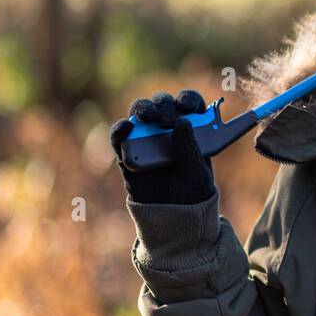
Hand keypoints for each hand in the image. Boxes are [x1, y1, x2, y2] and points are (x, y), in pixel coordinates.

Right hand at [109, 89, 216, 204]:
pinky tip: (126, 127)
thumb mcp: (197, 170)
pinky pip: (119, 137)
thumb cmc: (192, 190)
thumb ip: (190, 148)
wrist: (174, 217)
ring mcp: (146, 138)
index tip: (187, 106)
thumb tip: (183, 122)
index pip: (189, 103)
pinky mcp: (127, 153)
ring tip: (149, 117)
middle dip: (164, 106)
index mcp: (191, 128)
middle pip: (162, 104)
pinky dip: (119, 129)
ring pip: (139, 114)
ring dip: (142, 109)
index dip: (187, 99)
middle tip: (168, 121)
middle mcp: (167, 128)